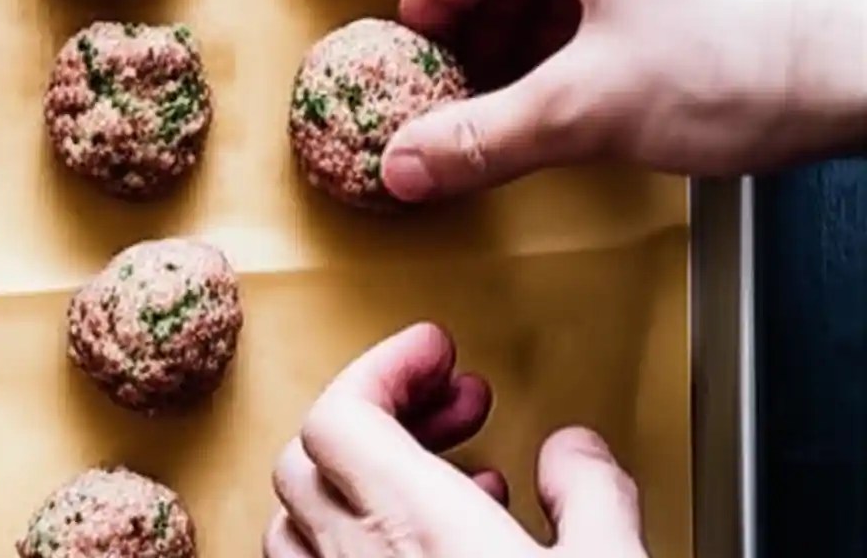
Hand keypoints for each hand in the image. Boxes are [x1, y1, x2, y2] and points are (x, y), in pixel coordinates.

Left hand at [264, 324, 646, 557]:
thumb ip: (592, 493)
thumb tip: (573, 453)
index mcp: (413, 526)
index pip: (340, 413)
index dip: (383, 366)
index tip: (433, 352)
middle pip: (310, 454)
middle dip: (381, 411)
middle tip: (452, 407)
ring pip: (298, 522)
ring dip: (357, 482)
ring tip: (444, 484)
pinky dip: (351, 544)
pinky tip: (426, 551)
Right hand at [384, 0, 866, 199]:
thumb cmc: (768, 53)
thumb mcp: (594, 109)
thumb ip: (484, 138)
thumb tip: (408, 162)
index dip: (426, 8)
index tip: (414, 59)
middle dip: (485, 22)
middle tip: (469, 86)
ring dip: (544, 20)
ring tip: (536, 86)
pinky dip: (606, 10)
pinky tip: (612, 64)